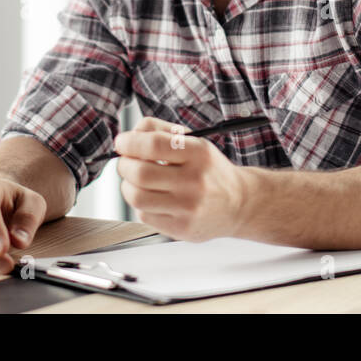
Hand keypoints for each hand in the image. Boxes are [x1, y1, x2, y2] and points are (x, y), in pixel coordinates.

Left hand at [113, 116, 249, 241]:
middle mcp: (195, 181)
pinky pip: (144, 215)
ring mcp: (188, 208)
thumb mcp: (194, 142)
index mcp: (199, 154)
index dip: (130, 142)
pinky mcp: (182, 229)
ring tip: (136, 180)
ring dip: (128, 186)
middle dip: (124, 165)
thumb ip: (160, 131)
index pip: (153, 145)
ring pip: (137, 197)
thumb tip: (129, 135)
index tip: (122, 142)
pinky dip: (141, 205)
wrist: (239, 204)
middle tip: (126, 162)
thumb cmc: (210, 170)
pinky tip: (152, 198)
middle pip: (140, 173)